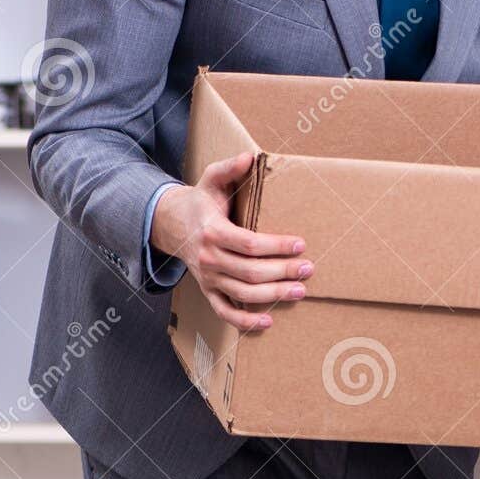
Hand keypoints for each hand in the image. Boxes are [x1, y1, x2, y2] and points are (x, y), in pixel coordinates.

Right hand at [151, 152, 310, 333]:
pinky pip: (224, 311)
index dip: (276, 246)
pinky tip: (268, 321)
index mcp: (212, 231)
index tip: (300, 244)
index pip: (249, 244)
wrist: (171, 224)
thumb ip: (229, 168)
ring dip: (272, 296)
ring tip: (299, 291)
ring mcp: (207, 278)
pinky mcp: (207, 290)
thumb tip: (249, 157)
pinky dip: (244, 321)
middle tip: (308, 269)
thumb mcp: (211, 179)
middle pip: (250, 272)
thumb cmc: (201, 201)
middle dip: (282, 272)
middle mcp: (208, 258)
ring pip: (242, 294)